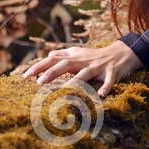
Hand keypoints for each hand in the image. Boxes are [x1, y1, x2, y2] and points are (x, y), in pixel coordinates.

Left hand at [20, 40, 141, 96]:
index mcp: (74, 56)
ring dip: (75, 81)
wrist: (122, 53)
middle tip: (38, 82)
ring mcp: (98, 66)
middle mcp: (84, 60)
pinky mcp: (112, 72)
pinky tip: (102, 95)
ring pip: (85, 73)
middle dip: (52, 72)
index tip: (25, 75)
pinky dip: (106, 87)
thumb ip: (63, 54)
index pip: (53, 59)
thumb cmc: (96, 56)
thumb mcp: (79, 53)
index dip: (40, 66)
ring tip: (64, 90)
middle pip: (65, 64)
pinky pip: (109, 81)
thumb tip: (48, 55)